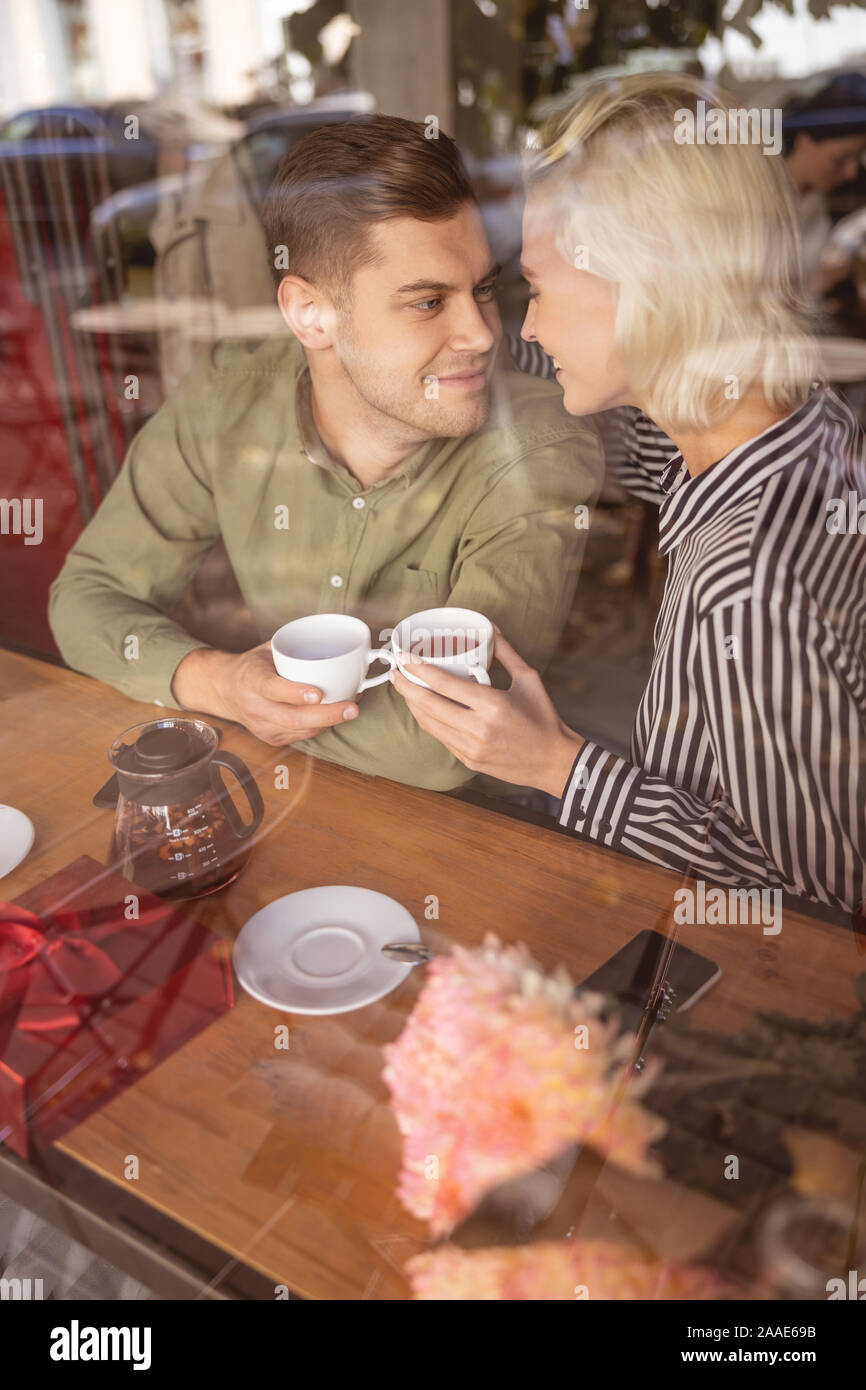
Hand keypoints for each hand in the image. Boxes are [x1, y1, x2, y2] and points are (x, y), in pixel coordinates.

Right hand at [172, 644, 358, 746]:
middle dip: (326, 715)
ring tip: (351, 710)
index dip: (295, 692)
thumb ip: (293, 648)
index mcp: (251, 679)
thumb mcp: (267, 650)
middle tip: (352, 708)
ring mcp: (261, 726)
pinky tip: (335, 716)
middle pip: (292, 717)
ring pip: (300, 730)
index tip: (318, 693)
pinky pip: (301, 736)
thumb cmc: (254, 665)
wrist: (225, 689)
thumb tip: (335, 643)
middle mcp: (254, 706)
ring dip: (329, 722)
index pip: (271, 688)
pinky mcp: (271, 738)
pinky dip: (321, 726)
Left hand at [390, 629, 583, 796]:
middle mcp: (478, 728)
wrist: (553, 761)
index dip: (419, 670)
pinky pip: (441, 737)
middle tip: (395, 672)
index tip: (405, 658)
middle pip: (429, 705)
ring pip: (429, 724)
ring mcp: (471, 748)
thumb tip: (492, 629)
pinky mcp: (469, 760)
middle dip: (406, 687)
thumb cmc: (543, 718)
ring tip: (404, 689)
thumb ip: (506, 653)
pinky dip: (429, 721)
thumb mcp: (528, 679)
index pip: (445, 685)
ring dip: (412, 705)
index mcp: (492, 705)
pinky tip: (423, 709)